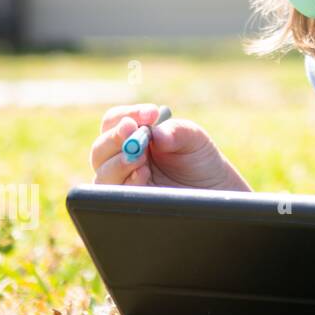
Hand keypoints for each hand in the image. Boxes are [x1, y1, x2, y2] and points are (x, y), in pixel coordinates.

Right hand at [90, 104, 250, 191]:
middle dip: (115, 138)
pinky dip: (126, 182)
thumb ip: (177, 131)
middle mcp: (121, 157)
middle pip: (101, 147)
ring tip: (141, 156)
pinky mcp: (129, 201)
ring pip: (103, 172)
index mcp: (132, 135)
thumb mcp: (194, 139)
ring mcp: (122, 181)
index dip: (127, 114)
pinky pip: (114, 194)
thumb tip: (156, 134)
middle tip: (133, 131)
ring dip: (118, 161)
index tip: (150, 113)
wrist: (213, 189)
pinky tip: (143, 174)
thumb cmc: (199, 160)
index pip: (114, 121)